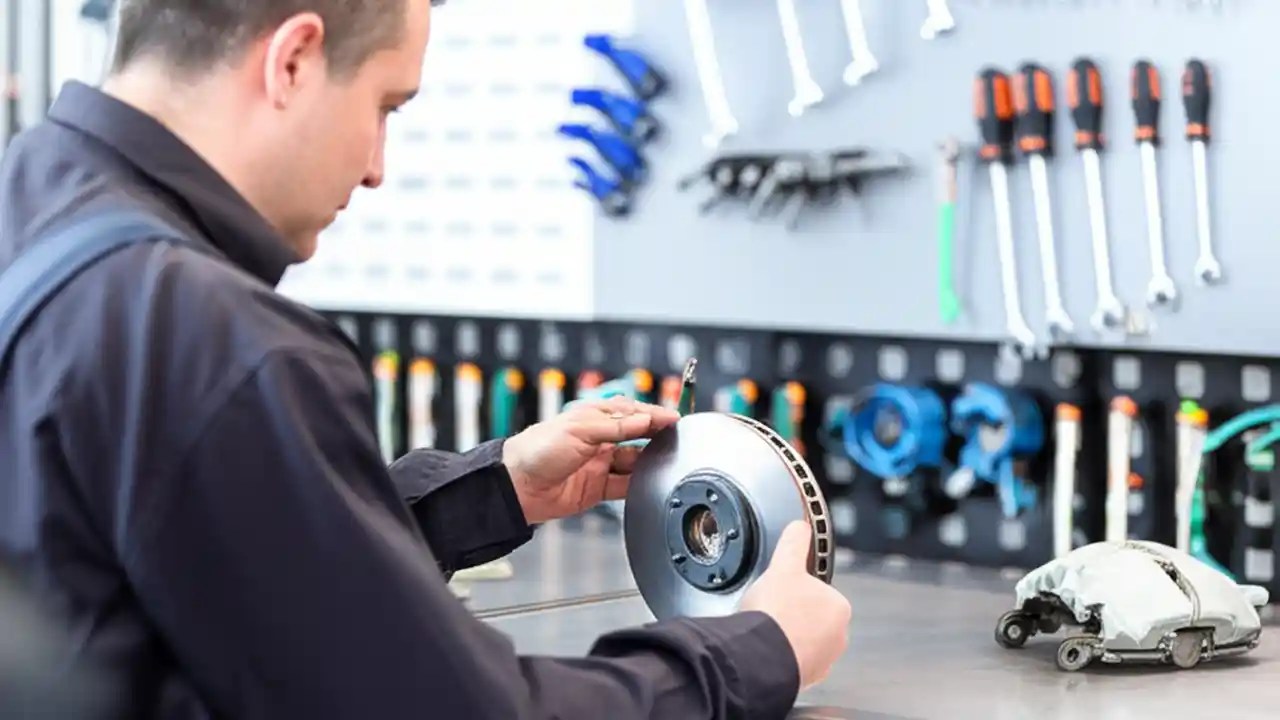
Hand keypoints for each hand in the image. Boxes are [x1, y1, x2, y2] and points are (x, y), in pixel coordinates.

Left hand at [502, 395, 679, 523]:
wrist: (518, 486)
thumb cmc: (538, 450)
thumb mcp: (580, 430)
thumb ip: (616, 427)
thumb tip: (645, 420)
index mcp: (593, 419)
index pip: (631, 413)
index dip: (653, 415)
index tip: (674, 419)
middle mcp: (598, 440)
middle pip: (636, 437)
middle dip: (656, 437)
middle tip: (676, 439)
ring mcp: (598, 464)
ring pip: (634, 463)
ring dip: (648, 462)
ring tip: (664, 462)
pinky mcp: (597, 488)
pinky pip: (625, 486)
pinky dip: (638, 485)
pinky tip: (649, 482)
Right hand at [739, 521, 850, 689]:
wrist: (760, 657)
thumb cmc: (776, 613)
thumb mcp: (784, 566)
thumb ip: (795, 543)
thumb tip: (801, 526)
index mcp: (839, 607)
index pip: (818, 591)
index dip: (795, 589)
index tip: (779, 592)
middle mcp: (838, 637)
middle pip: (811, 618)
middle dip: (792, 615)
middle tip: (770, 611)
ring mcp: (823, 661)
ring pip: (802, 641)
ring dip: (787, 637)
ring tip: (766, 631)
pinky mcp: (807, 679)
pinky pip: (792, 662)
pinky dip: (781, 656)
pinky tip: (766, 649)